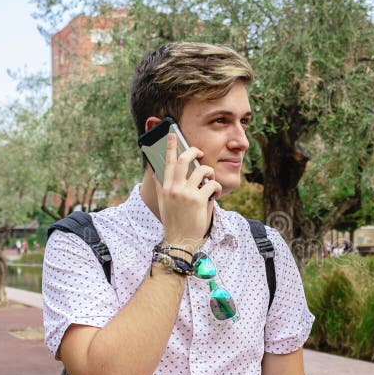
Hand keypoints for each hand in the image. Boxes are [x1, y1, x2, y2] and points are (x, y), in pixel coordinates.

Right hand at [155, 133, 221, 250]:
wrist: (179, 240)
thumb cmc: (174, 221)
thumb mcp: (164, 202)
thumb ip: (162, 186)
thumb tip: (156, 171)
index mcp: (166, 187)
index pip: (168, 162)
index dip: (171, 146)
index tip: (172, 134)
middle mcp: (175, 188)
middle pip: (185, 160)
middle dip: (194, 151)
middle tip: (200, 152)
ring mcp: (187, 194)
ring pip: (203, 170)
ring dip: (210, 172)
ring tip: (210, 180)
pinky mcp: (199, 200)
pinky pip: (212, 185)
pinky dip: (217, 188)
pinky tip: (216, 194)